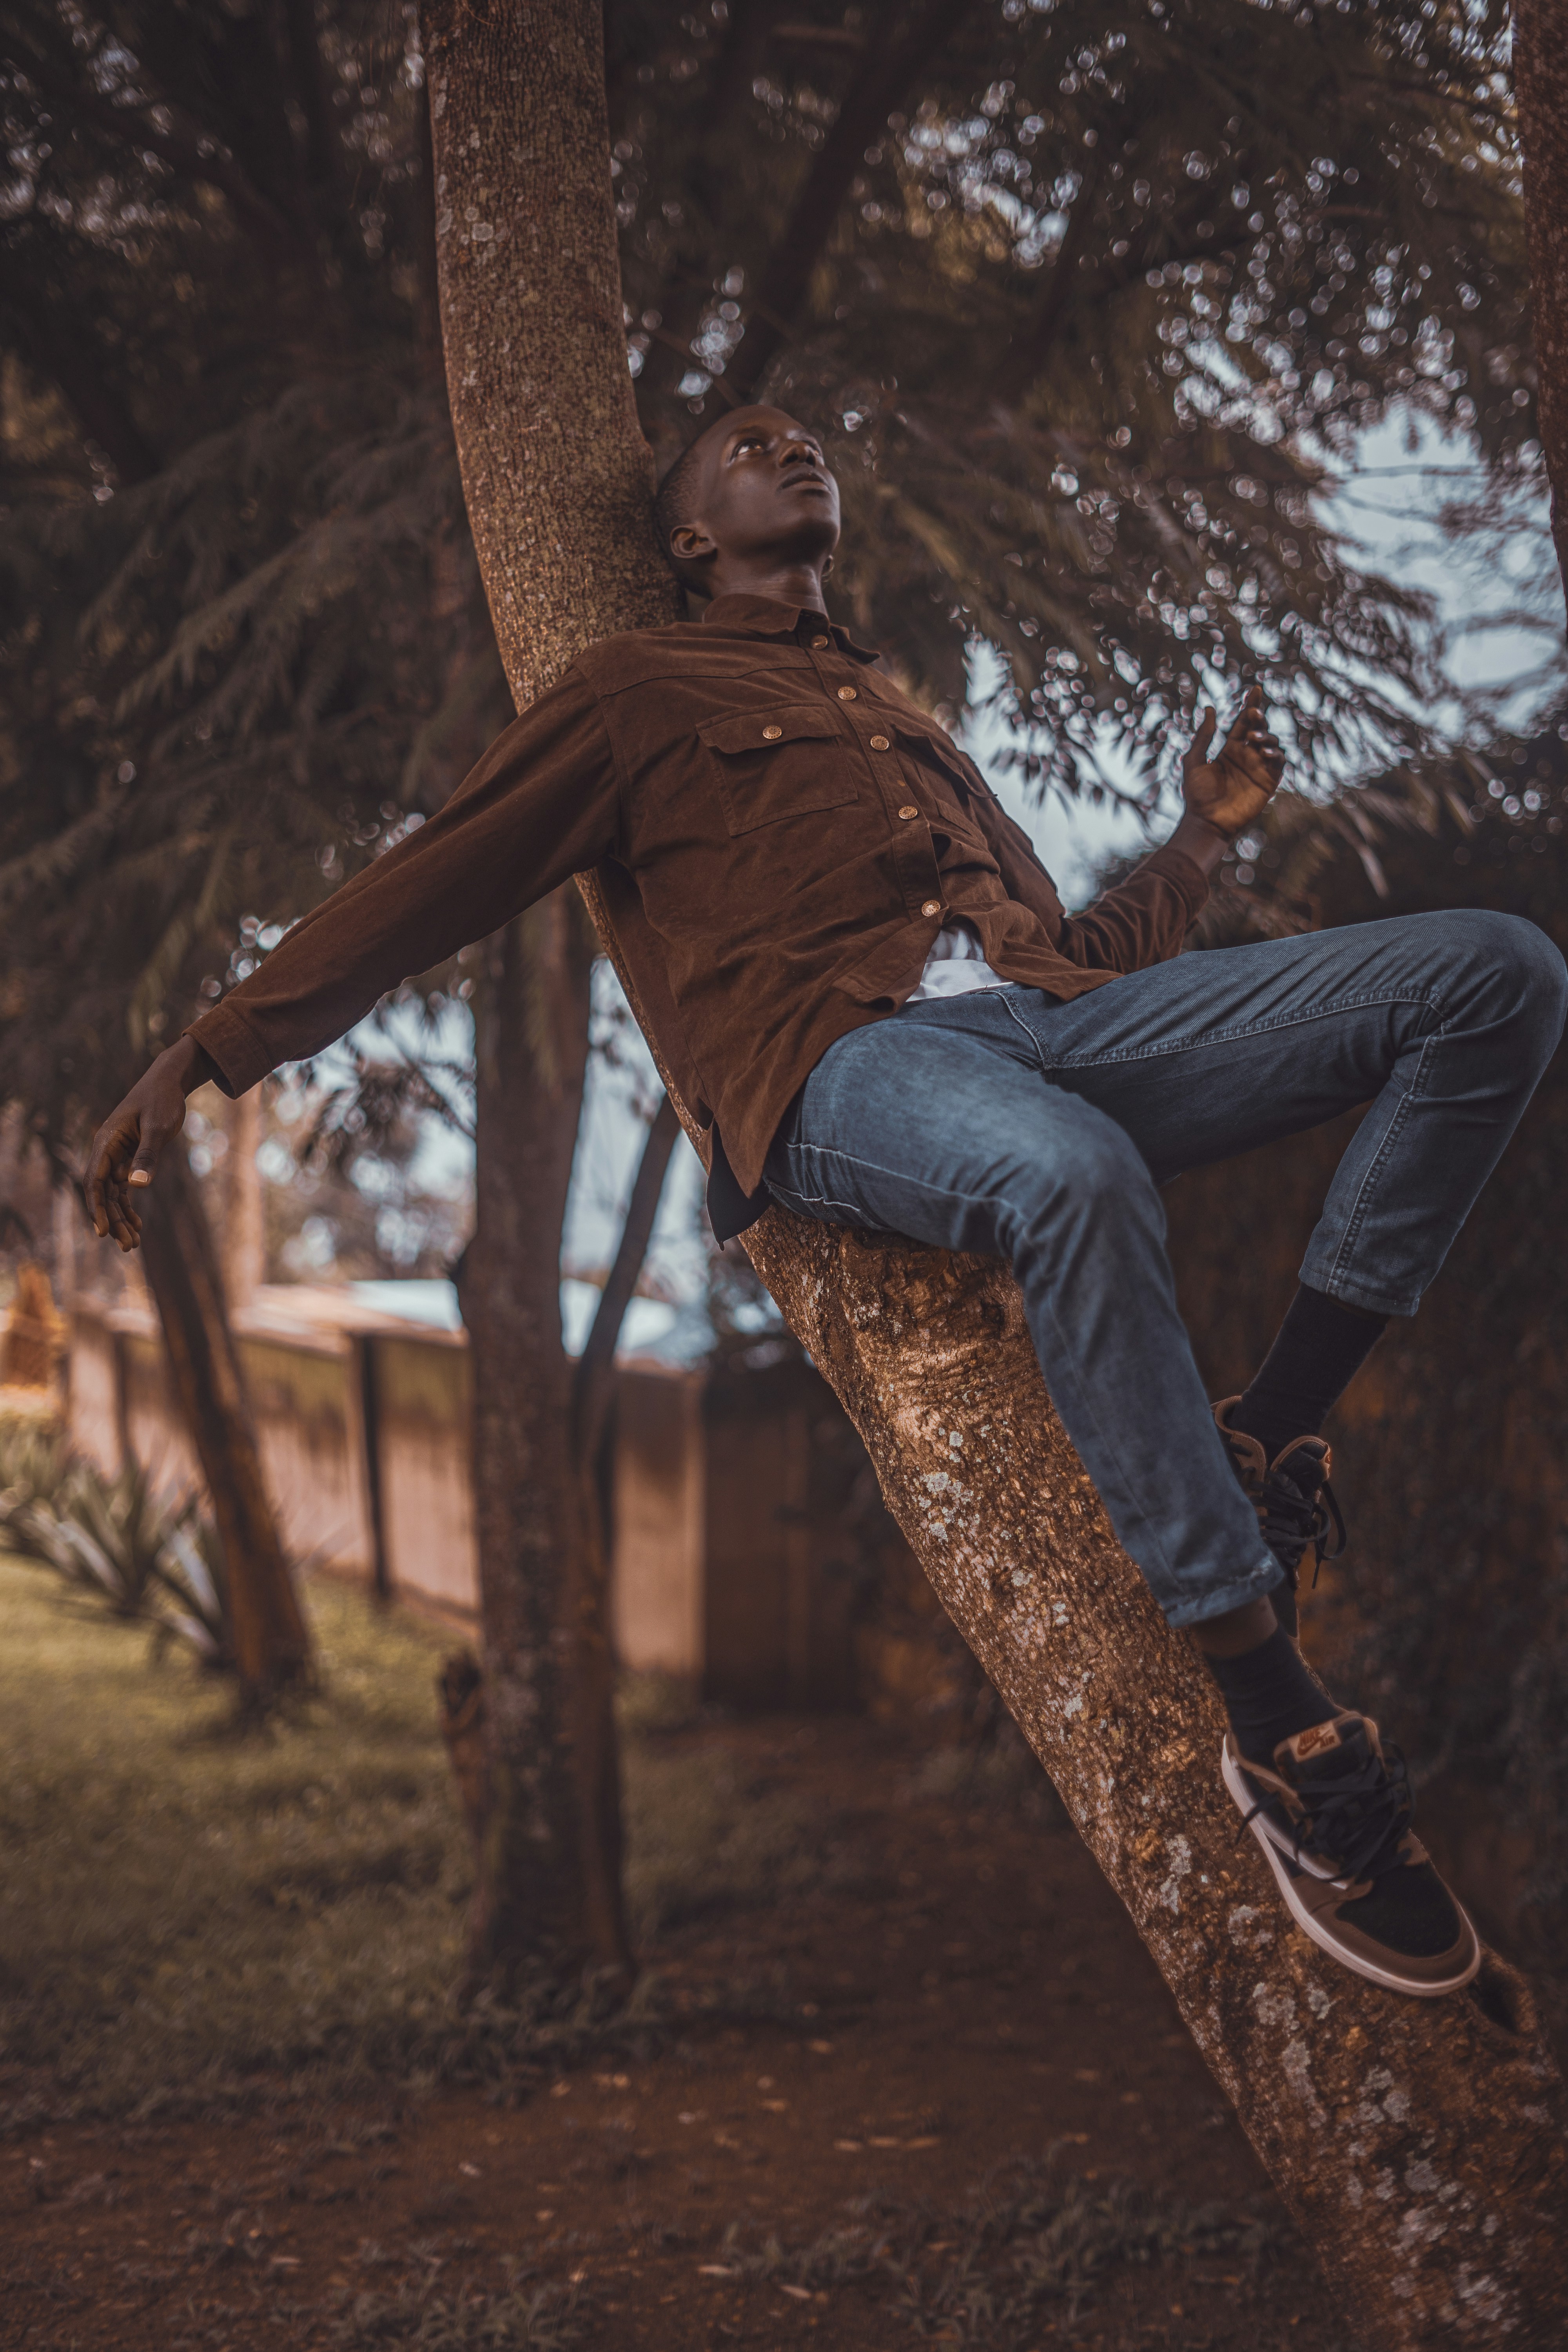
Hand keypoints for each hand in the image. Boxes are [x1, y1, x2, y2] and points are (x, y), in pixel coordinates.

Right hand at [84, 1035, 215, 1251]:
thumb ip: (148, 1156)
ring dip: (121, 1218)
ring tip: (133, 1244)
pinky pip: (123, 1188)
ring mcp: (117, 1156)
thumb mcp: (158, 1127)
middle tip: (127, 1247)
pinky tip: (138, 1225)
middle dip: (113, 1221)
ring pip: (113, 1194)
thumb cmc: (162, 1101)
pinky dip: (129, 1206)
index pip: (95, 1181)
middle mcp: (107, 1151)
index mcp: (106, 1142)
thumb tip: (135, 1186)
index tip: (102, 1232)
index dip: (97, 1209)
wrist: (169, 1082)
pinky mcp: (129, 1158)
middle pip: (103, 1193)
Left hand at [1180, 684, 1284, 839]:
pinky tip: (1265, 752)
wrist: (1206, 822)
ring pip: (1271, 744)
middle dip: (1259, 718)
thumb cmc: (1197, 795)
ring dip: (1266, 736)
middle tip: (1253, 713)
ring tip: (1254, 738)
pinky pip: (1278, 764)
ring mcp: (1258, 768)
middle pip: (1259, 729)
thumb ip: (1203, 736)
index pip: (1244, 723)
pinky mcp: (1268, 782)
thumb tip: (1209, 709)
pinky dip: (1276, 754)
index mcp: (1230, 750)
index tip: (1254, 689)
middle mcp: (1246, 756)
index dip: (1251, 705)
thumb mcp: (1194, 761)